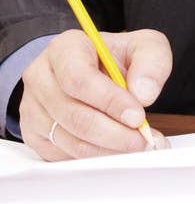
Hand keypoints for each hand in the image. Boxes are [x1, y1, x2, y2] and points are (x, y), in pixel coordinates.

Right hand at [19, 28, 171, 160]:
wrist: (97, 69)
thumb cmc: (116, 57)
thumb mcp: (144, 46)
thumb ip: (151, 61)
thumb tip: (143, 93)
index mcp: (64, 48)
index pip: (79, 79)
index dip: (109, 101)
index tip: (137, 116)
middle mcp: (42, 77)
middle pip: (75, 116)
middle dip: (115, 133)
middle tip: (143, 139)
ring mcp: (34, 108)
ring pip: (72, 141)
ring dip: (109, 149)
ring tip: (137, 146)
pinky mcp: (36, 135)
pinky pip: (66, 156)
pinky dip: (96, 158)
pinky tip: (117, 150)